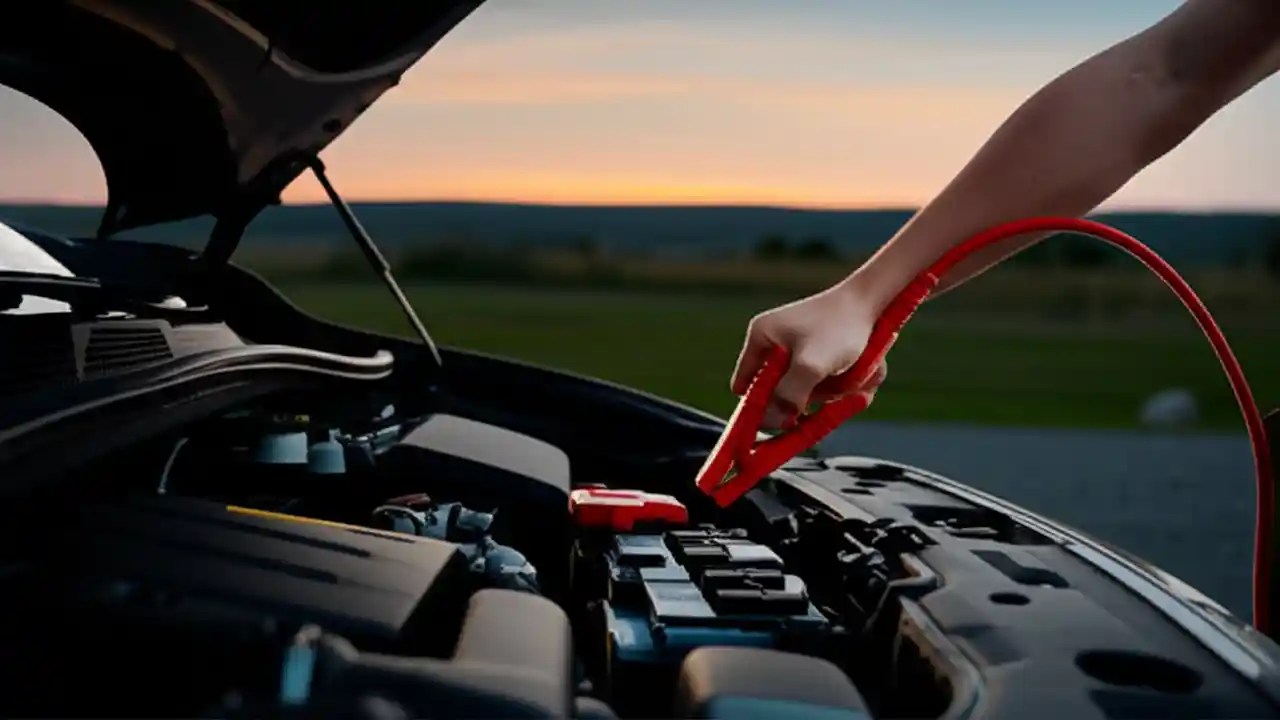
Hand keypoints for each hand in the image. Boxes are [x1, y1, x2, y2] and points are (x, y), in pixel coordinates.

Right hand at [731, 278, 887, 429]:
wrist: (876, 302)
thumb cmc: (840, 326)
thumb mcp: (810, 365)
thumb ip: (788, 396)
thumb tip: (776, 423)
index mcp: (762, 337)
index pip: (745, 385)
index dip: (758, 408)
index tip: (780, 424)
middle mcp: (776, 344)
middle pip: (782, 393)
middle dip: (811, 397)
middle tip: (832, 391)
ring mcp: (800, 350)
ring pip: (810, 391)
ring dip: (835, 392)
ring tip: (854, 376)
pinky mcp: (823, 355)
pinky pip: (829, 383)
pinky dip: (845, 385)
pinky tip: (860, 375)